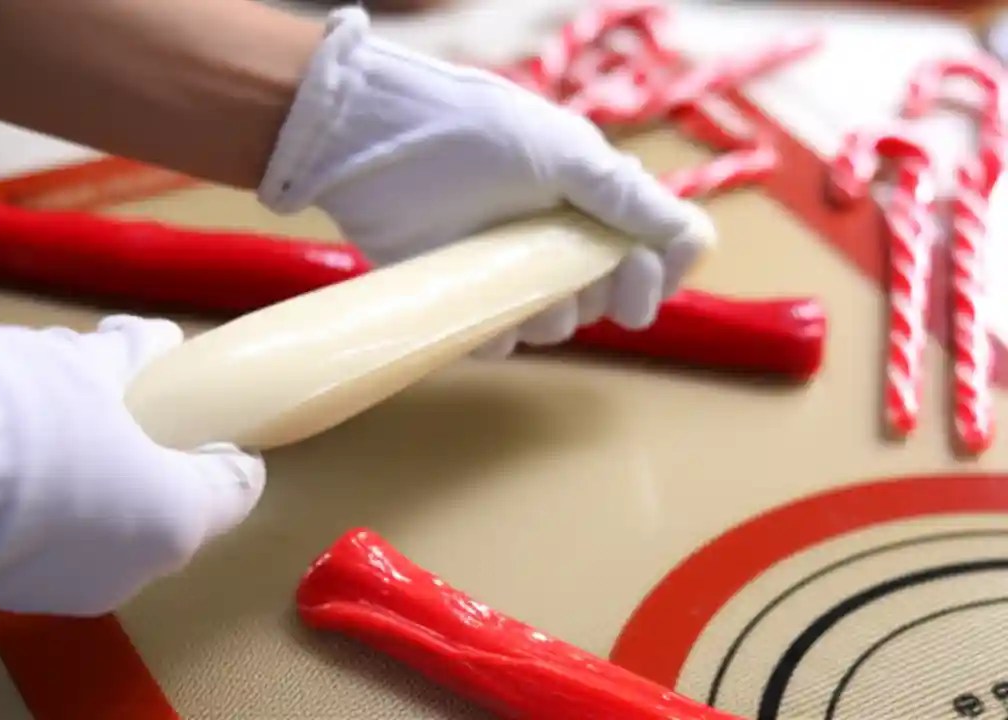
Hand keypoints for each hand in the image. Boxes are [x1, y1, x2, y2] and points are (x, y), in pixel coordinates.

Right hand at [0, 316, 264, 615]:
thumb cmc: (21, 411)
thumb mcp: (85, 365)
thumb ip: (132, 358)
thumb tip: (157, 341)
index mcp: (173, 518)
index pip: (236, 484)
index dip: (221, 437)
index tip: (197, 405)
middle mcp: (131, 570)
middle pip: (165, 500)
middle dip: (146, 443)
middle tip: (115, 391)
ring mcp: (67, 588)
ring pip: (105, 517)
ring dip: (93, 465)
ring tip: (51, 405)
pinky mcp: (8, 588)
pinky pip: (50, 535)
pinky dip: (47, 494)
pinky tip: (9, 447)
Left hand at [259, 7, 714, 357]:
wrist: (378, 143)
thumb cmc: (475, 133)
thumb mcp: (565, 153)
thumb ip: (627, 199)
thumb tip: (695, 239)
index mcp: (594, 197)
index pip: (654, 249)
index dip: (658, 274)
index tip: (641, 281)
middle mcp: (558, 237)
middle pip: (610, 295)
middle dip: (606, 295)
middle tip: (584, 277)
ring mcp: (511, 270)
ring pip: (558, 325)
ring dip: (552, 316)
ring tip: (524, 284)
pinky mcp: (466, 298)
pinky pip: (501, 340)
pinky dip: (500, 334)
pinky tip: (486, 311)